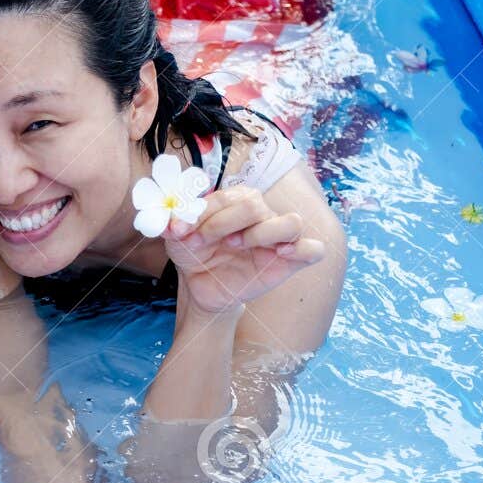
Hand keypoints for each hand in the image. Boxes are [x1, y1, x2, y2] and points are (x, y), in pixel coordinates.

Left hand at [164, 187, 325, 315]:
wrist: (201, 286)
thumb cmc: (195, 255)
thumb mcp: (178, 238)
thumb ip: (174, 223)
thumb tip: (169, 219)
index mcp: (237, 200)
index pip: (227, 196)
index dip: (201, 212)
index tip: (178, 231)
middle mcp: (262, 213)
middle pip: (254, 205)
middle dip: (220, 224)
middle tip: (201, 241)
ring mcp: (278, 237)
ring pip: (290, 222)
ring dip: (259, 233)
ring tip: (236, 245)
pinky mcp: (290, 261)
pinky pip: (313, 249)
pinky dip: (302, 249)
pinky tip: (279, 254)